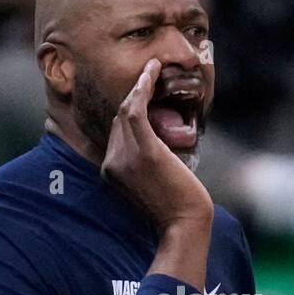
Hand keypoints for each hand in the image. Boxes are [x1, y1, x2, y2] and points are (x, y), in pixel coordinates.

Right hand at [101, 58, 212, 234]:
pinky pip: (136, 111)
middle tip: (149, 74)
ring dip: (139, 85)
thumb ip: (145, 165)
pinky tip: (152, 74)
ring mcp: (126, 157)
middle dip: (133, 94)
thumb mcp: (151, 185)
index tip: (141, 93)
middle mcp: (112, 162)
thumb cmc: (176, 209)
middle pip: (118, 118)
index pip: (116, 132)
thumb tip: (158, 145)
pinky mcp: (145, 152)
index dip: (128, 110)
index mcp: (111, 172)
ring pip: (125, 110)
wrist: (183, 226)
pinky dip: (143, 88)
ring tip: (153, 68)